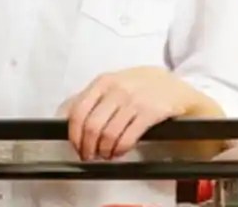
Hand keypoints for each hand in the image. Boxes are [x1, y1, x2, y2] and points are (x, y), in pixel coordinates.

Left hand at [63, 67, 194, 160]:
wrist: (175, 87)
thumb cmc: (140, 87)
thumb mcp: (114, 83)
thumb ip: (90, 97)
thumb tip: (62, 115)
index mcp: (103, 82)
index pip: (78, 110)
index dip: (74, 133)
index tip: (75, 145)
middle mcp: (116, 89)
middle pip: (92, 126)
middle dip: (87, 146)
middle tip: (88, 155)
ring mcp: (134, 100)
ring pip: (108, 134)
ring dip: (104, 151)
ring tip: (105, 155)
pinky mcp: (150, 112)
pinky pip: (127, 138)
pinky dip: (119, 150)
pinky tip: (119, 152)